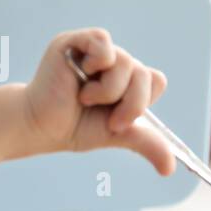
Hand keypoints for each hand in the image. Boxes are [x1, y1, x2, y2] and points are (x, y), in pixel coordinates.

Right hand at [21, 28, 176, 175]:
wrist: (41, 128)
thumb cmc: (74, 128)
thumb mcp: (117, 135)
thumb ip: (146, 143)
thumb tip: (169, 169)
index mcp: (126, 80)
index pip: (154, 80)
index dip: (141, 102)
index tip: (119, 122)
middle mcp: (114, 62)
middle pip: (143, 73)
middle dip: (130, 103)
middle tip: (106, 117)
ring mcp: (95, 50)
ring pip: (126, 61)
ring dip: (108, 90)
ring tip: (85, 97)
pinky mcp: (76, 41)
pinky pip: (103, 41)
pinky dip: (98, 62)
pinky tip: (80, 75)